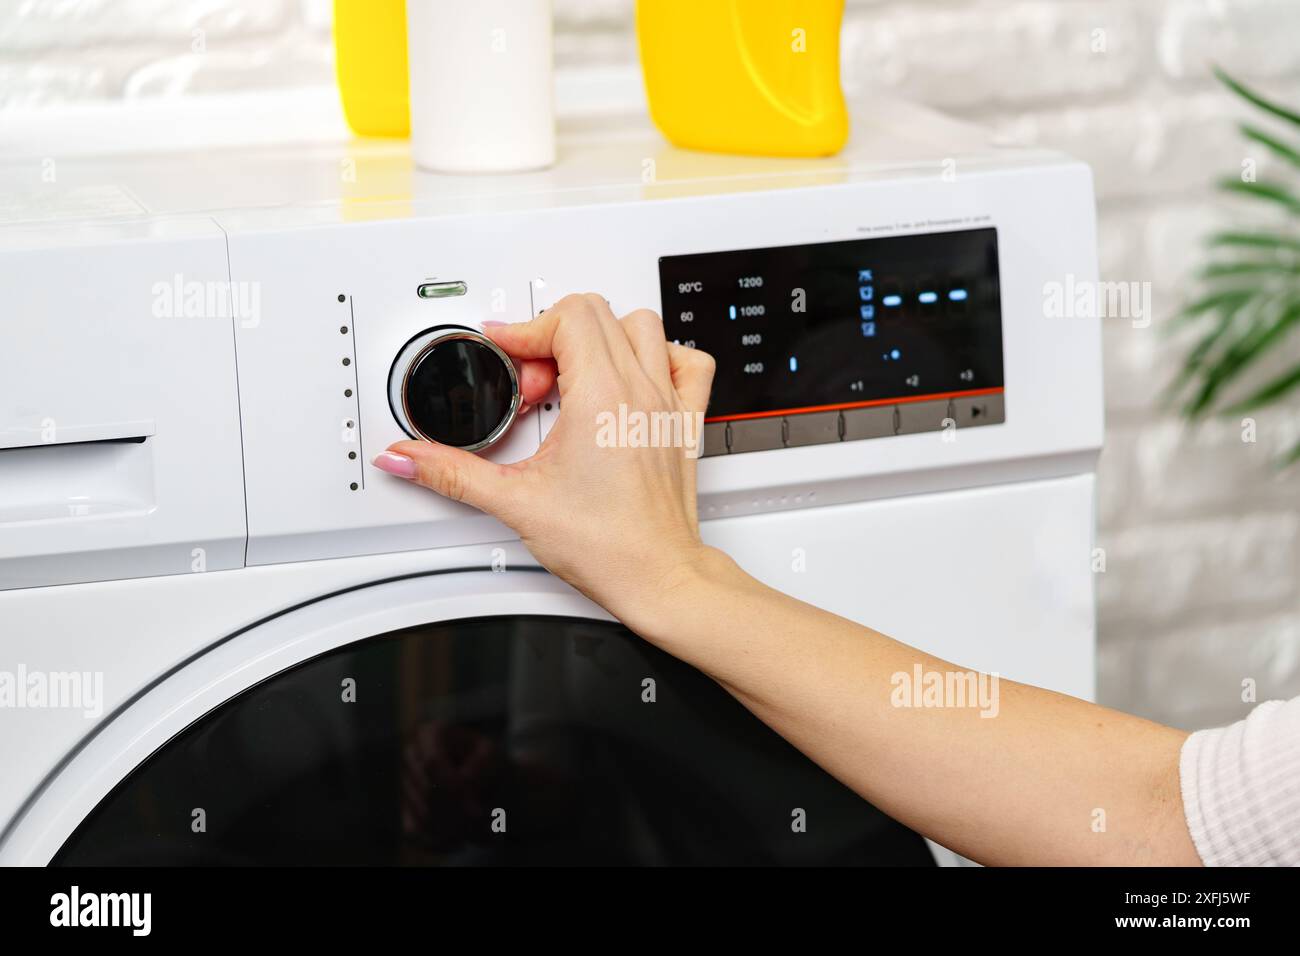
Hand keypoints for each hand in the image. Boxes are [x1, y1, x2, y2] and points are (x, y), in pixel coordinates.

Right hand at [372, 294, 719, 629]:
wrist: (658, 577)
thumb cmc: (608, 546)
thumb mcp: (515, 502)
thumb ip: (452, 473)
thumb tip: (408, 457)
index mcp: (602, 397)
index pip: (566, 317)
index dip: (524, 329)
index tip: (504, 355)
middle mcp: (641, 390)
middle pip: (596, 314)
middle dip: (551, 338)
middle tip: (531, 387)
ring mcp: (668, 403)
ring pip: (642, 327)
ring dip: (601, 339)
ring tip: (573, 379)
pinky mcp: (684, 423)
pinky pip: (689, 363)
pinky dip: (662, 356)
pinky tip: (635, 379)